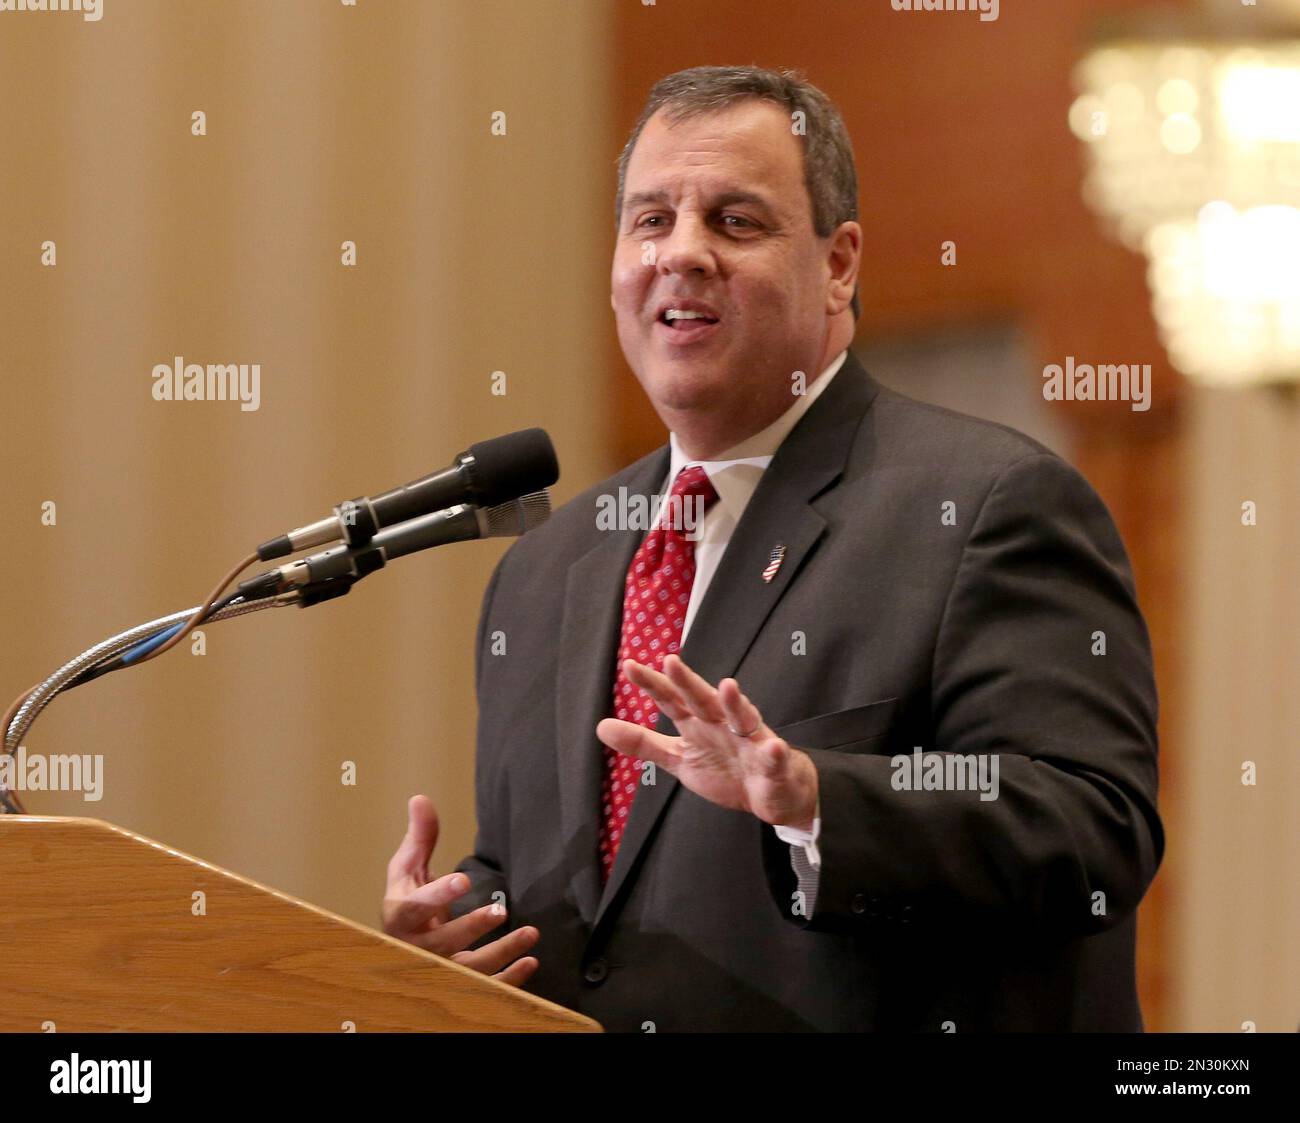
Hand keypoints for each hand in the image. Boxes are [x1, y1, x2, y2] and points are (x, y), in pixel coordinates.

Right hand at [382, 794, 538, 986]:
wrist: (403, 945)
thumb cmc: (407, 902)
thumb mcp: (408, 870)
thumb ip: (420, 837)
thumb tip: (421, 798)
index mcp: (400, 916)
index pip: (413, 908)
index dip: (438, 895)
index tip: (463, 880)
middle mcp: (416, 948)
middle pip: (442, 943)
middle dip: (471, 928)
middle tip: (500, 911)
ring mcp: (438, 970)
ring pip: (468, 969)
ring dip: (501, 953)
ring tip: (531, 933)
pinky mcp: (458, 984)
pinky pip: (485, 987)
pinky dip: (509, 978)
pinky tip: (530, 961)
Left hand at [595, 654, 818, 829]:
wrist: (769, 791)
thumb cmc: (726, 767)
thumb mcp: (678, 758)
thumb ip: (643, 742)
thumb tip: (602, 726)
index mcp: (698, 723)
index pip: (672, 701)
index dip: (653, 685)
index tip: (630, 666)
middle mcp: (722, 724)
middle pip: (703, 700)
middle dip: (688, 682)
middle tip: (671, 662)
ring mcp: (750, 741)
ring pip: (742, 718)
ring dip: (736, 703)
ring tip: (728, 687)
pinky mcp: (772, 763)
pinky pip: (774, 757)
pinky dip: (774, 752)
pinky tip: (773, 747)